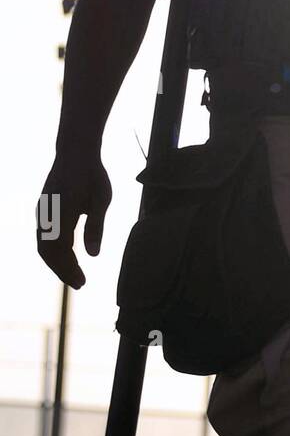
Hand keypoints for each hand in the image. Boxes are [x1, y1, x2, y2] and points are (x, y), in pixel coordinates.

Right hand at [36, 148, 111, 288]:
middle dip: (63, 270)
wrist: (75, 152)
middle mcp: (46, 216)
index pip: (59, 251)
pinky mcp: (44, 210)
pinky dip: (55, 250)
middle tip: (80, 283)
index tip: (82, 283)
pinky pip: (45, 236)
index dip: (68, 270)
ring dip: (58, 262)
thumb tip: (93, 255)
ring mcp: (42, 213)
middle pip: (48, 252)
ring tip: (75, 273)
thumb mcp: (102, 199)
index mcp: (60, 215)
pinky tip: (68, 255)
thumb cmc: (92, 174)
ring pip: (44, 245)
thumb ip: (96, 227)